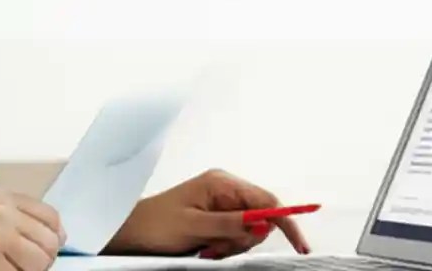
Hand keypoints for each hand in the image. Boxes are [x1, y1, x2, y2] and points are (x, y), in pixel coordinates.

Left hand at [105, 169, 310, 259]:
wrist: (131, 232)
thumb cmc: (155, 224)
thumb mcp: (194, 226)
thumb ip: (230, 224)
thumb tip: (262, 222)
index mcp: (221, 183)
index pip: (267, 200)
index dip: (286, 221)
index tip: (300, 245)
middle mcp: (225, 190)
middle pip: (261, 219)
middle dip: (245, 239)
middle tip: (218, 247)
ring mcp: (221, 204)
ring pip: (248, 232)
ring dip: (232, 246)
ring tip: (206, 248)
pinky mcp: (217, 219)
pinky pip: (235, 237)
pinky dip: (225, 247)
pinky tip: (206, 248)